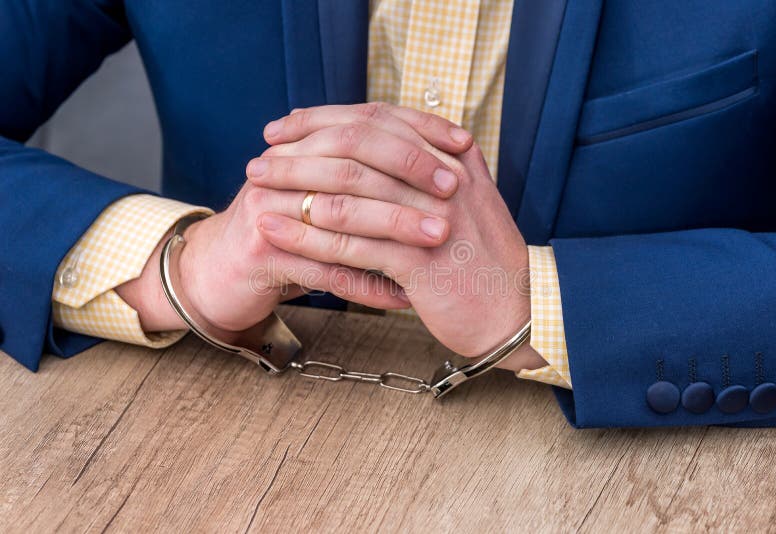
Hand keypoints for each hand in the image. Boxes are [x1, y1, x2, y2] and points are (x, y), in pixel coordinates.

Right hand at [117, 103, 473, 337]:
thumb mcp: (320, 195)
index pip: (366, 123)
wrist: (217, 274)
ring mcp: (269, 209)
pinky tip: (404, 297)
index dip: (417, 130)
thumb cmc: (286, 236)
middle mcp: (283, 169)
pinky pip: (325, 269)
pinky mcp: (262, 254)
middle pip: (355, 161)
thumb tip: (434, 156)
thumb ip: (364, 173)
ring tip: (440, 242)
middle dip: (410, 174)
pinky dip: (368, 285)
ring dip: (395, 229)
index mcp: (302, 147)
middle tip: (456, 191)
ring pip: (342, 215)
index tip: (464, 146)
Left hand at [254, 103, 544, 369]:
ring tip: (256, 188)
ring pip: (348, 193)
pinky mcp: (419, 261)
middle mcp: (444, 179)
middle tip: (262, 156)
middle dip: (301, 150)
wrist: (514, 315)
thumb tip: (380, 153)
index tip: (288, 126)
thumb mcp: (467, 203)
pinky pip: (350, 244)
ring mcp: (432, 218)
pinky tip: (275, 229)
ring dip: (296, 188)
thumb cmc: (482, 264)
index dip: (326, 119)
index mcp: (453, 158)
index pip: (379, 121)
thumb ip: (430, 174)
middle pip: (357, 149)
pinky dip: (307, 236)